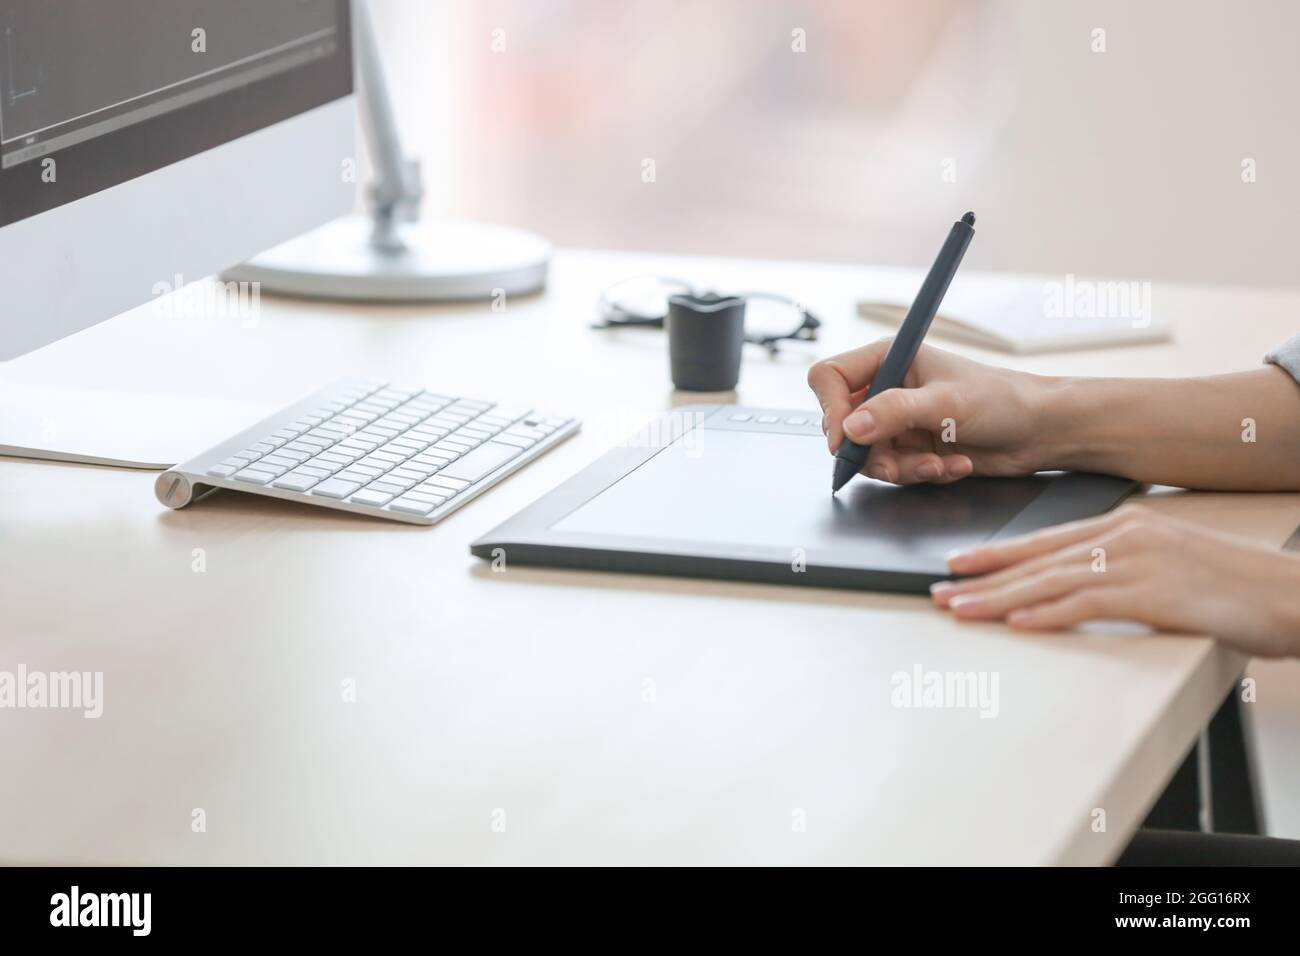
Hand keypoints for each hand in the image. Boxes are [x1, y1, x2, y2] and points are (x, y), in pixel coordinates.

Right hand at [806, 339, 1050, 483]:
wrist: (1039, 431)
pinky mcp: (911, 450)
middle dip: (871, 451)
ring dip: (901, 468)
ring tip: (936, 465)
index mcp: (889, 359)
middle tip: (894, 463)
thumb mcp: (946, 402)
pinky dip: (921, 474)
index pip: (830, 377)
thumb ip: (894, 412)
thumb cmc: (1002, 399)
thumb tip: (851, 427)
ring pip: (867, 456)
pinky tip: (952, 464)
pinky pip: (893, 471)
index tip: (846, 438)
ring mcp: (898, 422)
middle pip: (844, 426)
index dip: (831, 409)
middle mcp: (887, 390)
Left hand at [931, 504, 1299, 657]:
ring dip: (999, 598)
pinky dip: (1048, 613)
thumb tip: (1076, 584)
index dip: (997, 553)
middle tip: (938, 590)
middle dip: (982, 577)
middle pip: (1037, 559)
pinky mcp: (1154, 593)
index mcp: (1124, 525)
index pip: (1045, 540)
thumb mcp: (1168, 563)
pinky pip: (1088, 603)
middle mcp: (1124, 536)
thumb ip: (1121, 567)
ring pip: (1050, 581)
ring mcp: (1138, 562)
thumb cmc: (1233, 584)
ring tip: (959, 608)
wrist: (1290, 592)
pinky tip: (1018, 622)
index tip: (958, 562)